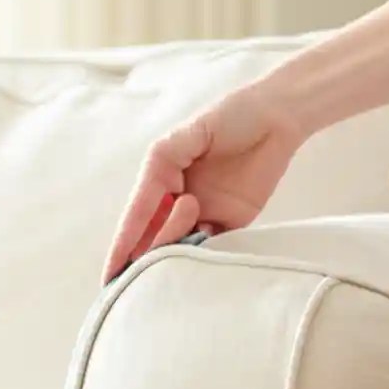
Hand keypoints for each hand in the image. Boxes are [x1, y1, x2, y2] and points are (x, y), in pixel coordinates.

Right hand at [102, 83, 307, 282]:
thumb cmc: (234, 114)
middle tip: (171, 226)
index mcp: (162, 174)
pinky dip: (205, 253)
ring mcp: (204, 211)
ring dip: (179, 246)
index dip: (123, 244)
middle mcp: (178, 196)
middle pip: (154, 235)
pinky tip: (204, 248)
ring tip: (196, 208)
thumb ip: (167, 159)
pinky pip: (211, 246)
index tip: (109, 274)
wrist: (279, 118)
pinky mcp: (231, 221)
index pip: (137, 214)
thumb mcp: (190, 131)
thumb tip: (149, 194)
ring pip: (180, 244)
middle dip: (151, 247)